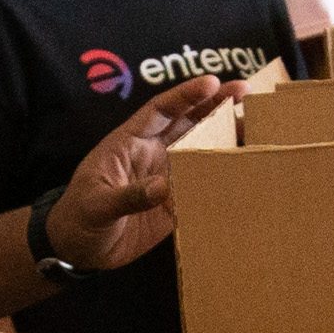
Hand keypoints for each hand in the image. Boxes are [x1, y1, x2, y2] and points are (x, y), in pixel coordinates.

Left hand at [46, 76, 240, 271]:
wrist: (80, 249)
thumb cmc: (79, 217)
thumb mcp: (97, 205)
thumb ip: (129, 195)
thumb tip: (165, 187)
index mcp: (130, 142)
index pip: (161, 110)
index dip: (186, 95)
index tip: (212, 83)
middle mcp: (153, 153)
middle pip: (188, 122)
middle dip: (215, 105)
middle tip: (245, 90)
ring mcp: (166, 177)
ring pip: (201, 149)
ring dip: (225, 136)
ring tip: (254, 125)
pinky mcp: (175, 203)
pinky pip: (202, 185)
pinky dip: (222, 177)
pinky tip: (244, 169)